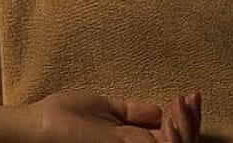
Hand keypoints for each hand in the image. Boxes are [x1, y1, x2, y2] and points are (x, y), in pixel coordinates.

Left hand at [30, 90, 200, 142]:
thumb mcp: (103, 106)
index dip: (186, 118)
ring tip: (183, 103)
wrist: (40, 127)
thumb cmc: (62, 117)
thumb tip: (158, 111)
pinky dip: (176, 135)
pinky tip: (172, 118)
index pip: (170, 135)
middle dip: (192, 122)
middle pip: (180, 142)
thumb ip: (131, 111)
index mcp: (132, 140)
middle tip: (191, 98)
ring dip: (187, 126)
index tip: (191, 95)